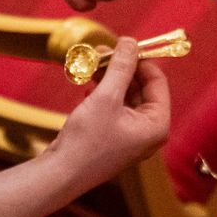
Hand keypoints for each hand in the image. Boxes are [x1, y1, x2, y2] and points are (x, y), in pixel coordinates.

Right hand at [46, 39, 170, 189]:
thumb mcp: (106, 97)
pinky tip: (87, 87)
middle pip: (141, 87)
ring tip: (90, 64)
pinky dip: (102, 94)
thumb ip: (121, 67)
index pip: (157, 81)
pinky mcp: (113, 137)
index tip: (121, 44)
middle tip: (101, 50)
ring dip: (109, 78)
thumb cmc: (87, 140)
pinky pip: (114, 107)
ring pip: (125, 96)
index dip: (140, 59)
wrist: (59, 175)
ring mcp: (131, 136)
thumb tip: (130, 41)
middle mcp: (148, 131)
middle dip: (121, 68)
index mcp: (157, 124)